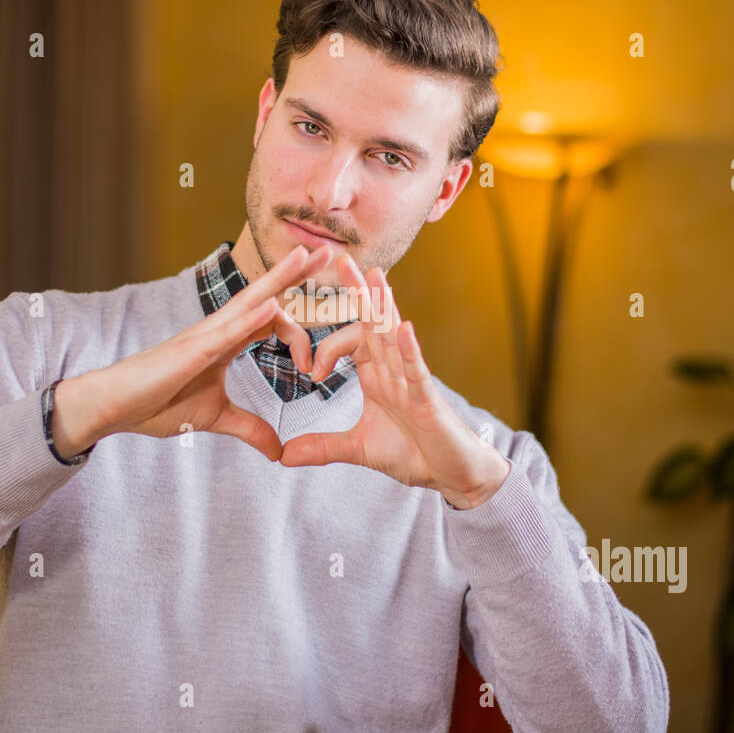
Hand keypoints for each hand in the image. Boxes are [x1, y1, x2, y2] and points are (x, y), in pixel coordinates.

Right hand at [53, 243, 333, 460]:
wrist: (112, 406)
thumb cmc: (156, 404)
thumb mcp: (215, 418)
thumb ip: (250, 429)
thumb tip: (278, 452)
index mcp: (227, 342)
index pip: (271, 319)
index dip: (300, 333)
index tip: (314, 363)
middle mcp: (218, 330)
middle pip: (264, 294)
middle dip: (295, 273)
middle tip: (329, 250)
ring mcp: (204, 336)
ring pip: (247, 301)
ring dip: (278, 278)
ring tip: (304, 256)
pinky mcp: (190, 350)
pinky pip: (225, 330)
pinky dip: (249, 317)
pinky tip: (271, 304)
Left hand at [278, 254, 510, 508]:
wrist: (450, 474)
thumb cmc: (412, 453)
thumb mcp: (358, 449)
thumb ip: (322, 447)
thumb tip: (283, 456)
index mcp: (378, 377)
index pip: (351, 343)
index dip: (328, 348)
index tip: (311, 370)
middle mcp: (394, 371)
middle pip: (374, 324)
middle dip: (358, 292)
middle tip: (341, 258)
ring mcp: (412, 381)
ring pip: (395, 337)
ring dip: (384, 307)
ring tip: (375, 276)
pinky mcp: (428, 398)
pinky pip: (417, 369)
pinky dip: (409, 349)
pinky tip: (401, 327)